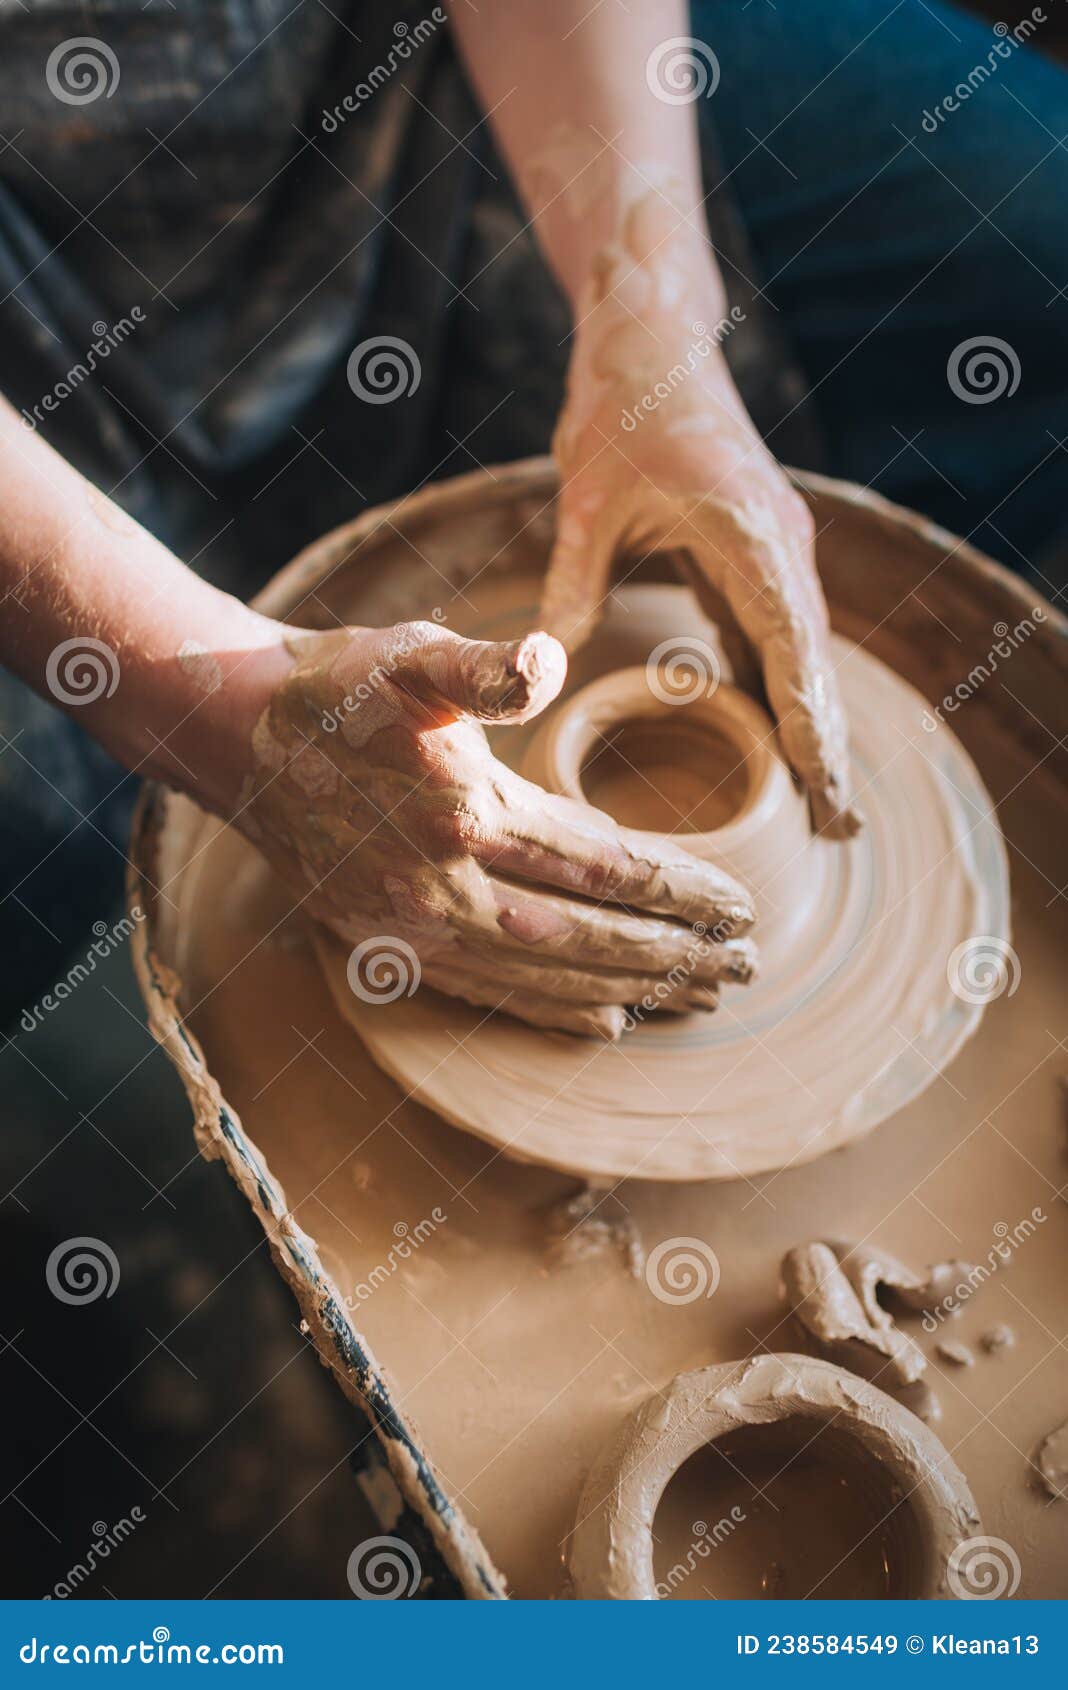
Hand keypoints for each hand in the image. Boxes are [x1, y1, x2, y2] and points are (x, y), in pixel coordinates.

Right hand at [234, 620, 756, 1037]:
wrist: (241, 736)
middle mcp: (442, 885)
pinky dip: (554, 1011)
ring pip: (544, 972)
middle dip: (674, 954)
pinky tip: (607, 1020)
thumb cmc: (341, 686)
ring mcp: (413, 927)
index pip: (601, 864)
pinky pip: (488, 993)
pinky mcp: (389, 947)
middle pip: (586, 933)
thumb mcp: (413, 653)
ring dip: (630, 989)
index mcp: (464, 810)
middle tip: (747, 968)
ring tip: (699, 999)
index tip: (741, 907)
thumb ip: (485, 665)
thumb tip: (544, 659)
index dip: (678, 890)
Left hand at [545, 207, 858, 838]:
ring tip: (824, 805)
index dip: (809, 718)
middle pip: (813, 663)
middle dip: (828, 746)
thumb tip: (542, 669)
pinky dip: (784, 689)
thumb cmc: (618, 408)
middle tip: (842, 829)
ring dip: (814, 725)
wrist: (650, 334)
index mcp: (748, 533)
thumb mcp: (584, 506)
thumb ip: (571, 589)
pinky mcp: (756, 554)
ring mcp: (775, 551)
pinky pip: (776, 634)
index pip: (790, 643)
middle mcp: (779, 546)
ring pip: (802, 654)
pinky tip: (781, 742)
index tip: (823, 782)